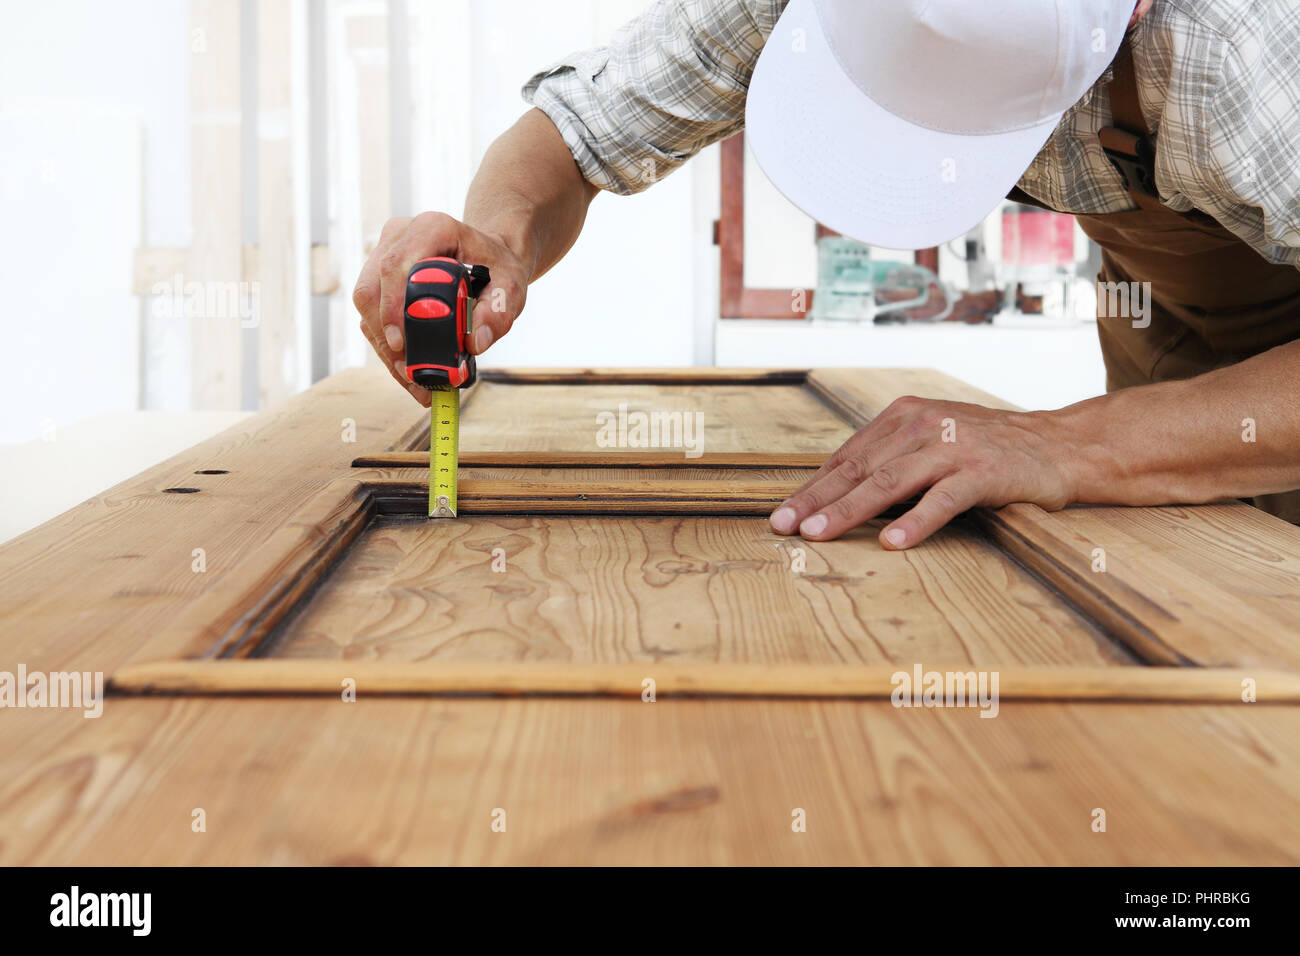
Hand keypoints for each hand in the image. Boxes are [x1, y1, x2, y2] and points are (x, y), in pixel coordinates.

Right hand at [352, 212, 528, 405]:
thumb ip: (498, 312)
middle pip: (372, 288)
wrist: (490, 257)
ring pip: (366, 306)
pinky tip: (408, 372)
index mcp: (432, 228)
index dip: (392, 305)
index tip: (401, 343)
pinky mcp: (379, 278)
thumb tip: (475, 343)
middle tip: (410, 373)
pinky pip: (372, 315)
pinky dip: (387, 347)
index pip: (396, 264)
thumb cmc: (498, 267)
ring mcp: (383, 255)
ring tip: (413, 381)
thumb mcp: (510, 287)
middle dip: (386, 337)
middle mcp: (400, 237)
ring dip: (385, 348)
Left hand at [769, 396, 1077, 547]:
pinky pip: (942, 500)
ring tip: (818, 535)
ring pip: (890, 482)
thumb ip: (890, 460)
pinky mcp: (983, 472)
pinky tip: (891, 543)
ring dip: (849, 510)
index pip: (846, 458)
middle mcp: (922, 425)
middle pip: (858, 469)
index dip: (812, 488)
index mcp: (903, 416)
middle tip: (782, 526)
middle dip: (815, 500)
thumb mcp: (931, 442)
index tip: (782, 515)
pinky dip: (915, 522)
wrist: (1059, 444)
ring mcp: (952, 447)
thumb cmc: (986, 450)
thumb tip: (836, 495)